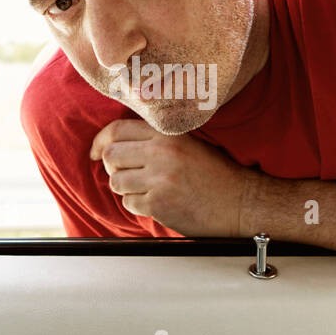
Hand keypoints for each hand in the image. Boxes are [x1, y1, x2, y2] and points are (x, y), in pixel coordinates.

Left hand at [89, 118, 256, 236]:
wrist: (241, 203)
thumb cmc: (216, 175)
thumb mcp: (189, 144)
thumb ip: (155, 138)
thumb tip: (112, 144)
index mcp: (168, 133)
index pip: (117, 129)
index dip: (100, 141)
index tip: (95, 152)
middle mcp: (162, 152)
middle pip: (110, 156)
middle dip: (112, 168)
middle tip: (127, 174)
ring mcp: (159, 178)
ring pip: (116, 182)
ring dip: (125, 188)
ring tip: (145, 189)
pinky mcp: (159, 203)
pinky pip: (129, 203)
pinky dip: (137, 205)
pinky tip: (157, 202)